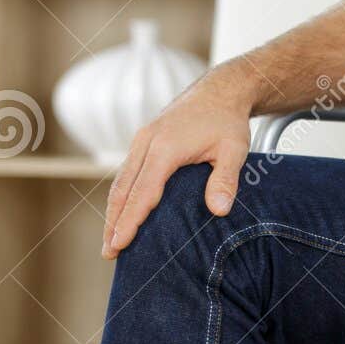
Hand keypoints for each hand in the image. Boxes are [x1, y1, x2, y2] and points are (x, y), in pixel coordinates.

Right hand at [101, 72, 254, 258]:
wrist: (221, 90)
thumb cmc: (228, 121)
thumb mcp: (235, 150)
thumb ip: (225, 180)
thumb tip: (219, 211)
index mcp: (165, 148)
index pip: (142, 192)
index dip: (129, 221)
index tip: (118, 245)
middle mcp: (146, 144)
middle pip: (123, 190)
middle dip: (114, 223)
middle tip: (109, 253)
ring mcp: (142, 141)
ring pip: (121, 181)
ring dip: (114, 211)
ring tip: (111, 240)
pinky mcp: (144, 140)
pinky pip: (127, 172)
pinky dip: (122, 194)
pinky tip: (123, 212)